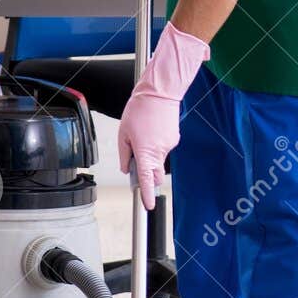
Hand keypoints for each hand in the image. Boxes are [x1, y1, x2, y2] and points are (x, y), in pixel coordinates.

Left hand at [118, 20, 209, 208]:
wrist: (160, 91)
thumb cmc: (140, 109)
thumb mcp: (124, 132)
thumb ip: (124, 153)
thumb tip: (126, 167)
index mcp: (145, 151)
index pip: (145, 179)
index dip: (146, 194)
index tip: (148, 206)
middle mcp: (159, 151)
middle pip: (153, 173)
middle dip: (146, 174)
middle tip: (135, 159)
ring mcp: (169, 145)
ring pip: (158, 159)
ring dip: (150, 154)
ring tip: (142, 133)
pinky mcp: (174, 139)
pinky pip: (163, 148)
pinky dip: (156, 145)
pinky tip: (151, 129)